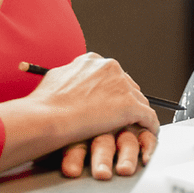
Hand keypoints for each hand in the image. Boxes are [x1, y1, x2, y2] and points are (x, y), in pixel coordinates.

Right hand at [16, 53, 158, 178]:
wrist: (46, 117)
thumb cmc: (44, 104)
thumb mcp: (56, 79)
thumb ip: (70, 78)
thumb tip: (69, 81)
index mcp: (93, 61)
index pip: (111, 74)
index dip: (111, 90)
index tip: (109, 100)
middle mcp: (110, 68)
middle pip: (128, 85)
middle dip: (125, 100)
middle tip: (121, 115)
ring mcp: (122, 86)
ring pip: (139, 100)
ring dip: (137, 113)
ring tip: (136, 125)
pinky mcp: (130, 106)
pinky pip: (148, 116)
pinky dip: (149, 125)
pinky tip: (149, 131)